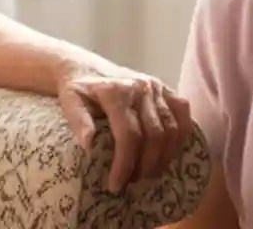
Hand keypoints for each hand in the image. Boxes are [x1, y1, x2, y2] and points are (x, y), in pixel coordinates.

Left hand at [56, 64, 192, 192]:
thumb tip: (90, 145)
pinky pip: (183, 114)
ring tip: (149, 174)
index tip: (116, 185)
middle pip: (154, 135)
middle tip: (133, 183)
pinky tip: (168, 153)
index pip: (129, 134)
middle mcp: (141, 87)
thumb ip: (78, 121)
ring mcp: (157, 87)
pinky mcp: (166, 88)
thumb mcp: (70, 102)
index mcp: (117, 91)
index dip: (125, 163)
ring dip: (164, 157)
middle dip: (146, 165)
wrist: (86, 68)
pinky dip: (181, 136)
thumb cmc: (78, 90)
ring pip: (172, 128)